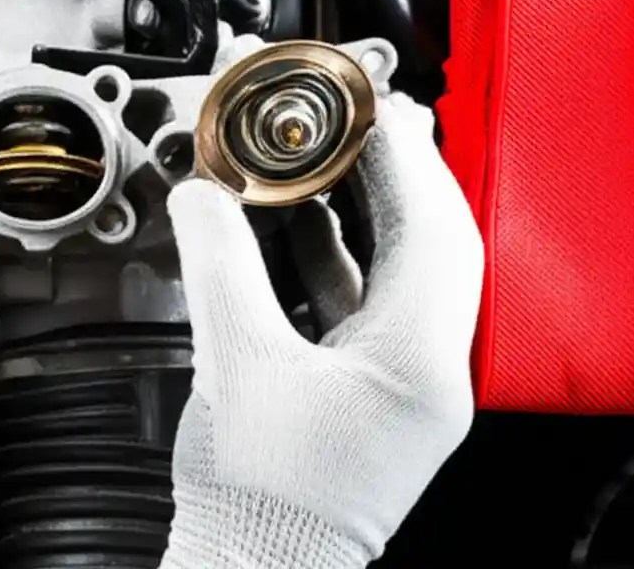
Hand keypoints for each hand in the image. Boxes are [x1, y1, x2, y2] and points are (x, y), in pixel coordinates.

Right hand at [160, 92, 483, 567]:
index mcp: (416, 363)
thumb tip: (201, 199)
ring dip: (364, 214)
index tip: (372, 110)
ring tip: (326, 163)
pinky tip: (299, 231)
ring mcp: (404, 385)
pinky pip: (366, 305)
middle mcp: (428, 372)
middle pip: (430, 244)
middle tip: (360, 123)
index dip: (401, 159)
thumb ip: (220, 266)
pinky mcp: (371, 395)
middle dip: (394, 176)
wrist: (252, 565)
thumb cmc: (259, 498)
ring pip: (399, 274)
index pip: (431, 231)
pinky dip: (337, 258)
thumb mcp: (236, 364)